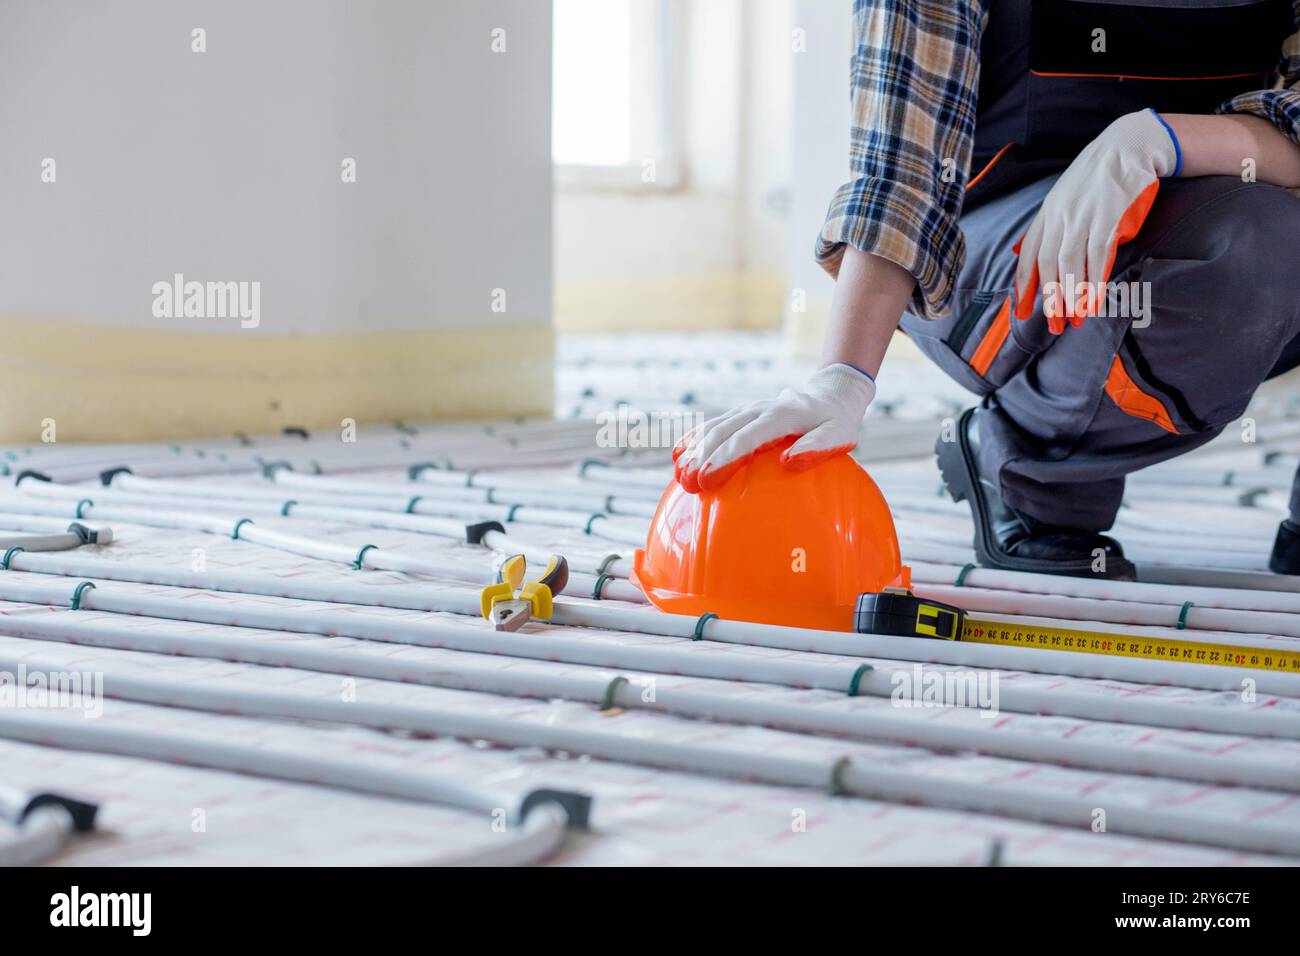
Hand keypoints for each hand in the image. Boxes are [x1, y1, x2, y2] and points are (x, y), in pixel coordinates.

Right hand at [672, 363, 875, 492]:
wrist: (830, 394)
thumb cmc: (836, 422)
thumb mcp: (838, 435)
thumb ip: (816, 448)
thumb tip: (788, 462)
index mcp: (780, 416)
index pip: (746, 438)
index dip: (724, 458)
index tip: (706, 479)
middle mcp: (759, 410)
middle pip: (723, 433)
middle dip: (701, 457)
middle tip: (685, 483)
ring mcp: (748, 410)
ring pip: (714, 427)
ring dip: (693, 449)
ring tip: (677, 473)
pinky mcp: (742, 414)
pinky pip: (714, 424)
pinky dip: (695, 437)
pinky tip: (678, 453)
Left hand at [1014, 109, 1179, 333]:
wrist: (1129, 145)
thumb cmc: (1097, 176)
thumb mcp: (1064, 196)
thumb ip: (1050, 225)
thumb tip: (1030, 254)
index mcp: (1048, 213)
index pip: (1029, 255)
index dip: (1024, 285)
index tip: (1021, 311)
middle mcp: (1061, 216)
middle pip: (1048, 265)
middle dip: (1050, 299)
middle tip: (1054, 325)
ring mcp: (1084, 217)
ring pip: (1070, 265)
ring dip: (1072, 296)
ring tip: (1075, 320)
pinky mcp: (1109, 218)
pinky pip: (1098, 257)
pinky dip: (1096, 282)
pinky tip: (1095, 301)